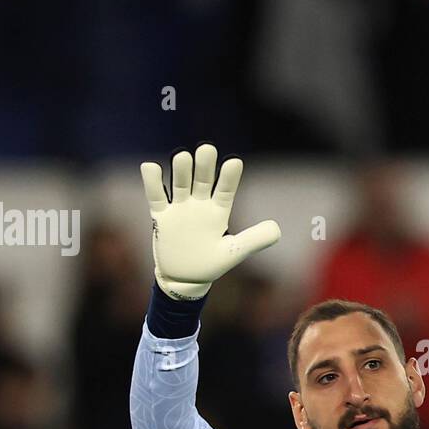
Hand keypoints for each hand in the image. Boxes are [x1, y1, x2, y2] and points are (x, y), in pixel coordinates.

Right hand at [140, 144, 281, 299]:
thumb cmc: (211, 264)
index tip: (235, 162)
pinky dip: (153, 183)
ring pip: (180, 185)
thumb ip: (254, 239)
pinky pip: (156, 197)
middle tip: (207, 149)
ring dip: (181, 171)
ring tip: (183, 156)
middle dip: (204, 167)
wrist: (184, 279)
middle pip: (202, 182)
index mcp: (219, 211)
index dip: (229, 178)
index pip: (225, 191)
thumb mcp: (234, 252)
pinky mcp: (161, 217)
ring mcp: (180, 209)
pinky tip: (151, 167)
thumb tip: (277, 229)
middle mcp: (199, 205)